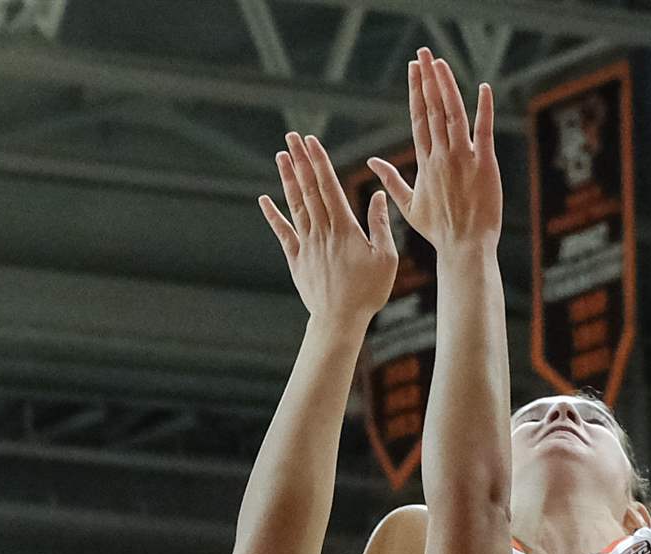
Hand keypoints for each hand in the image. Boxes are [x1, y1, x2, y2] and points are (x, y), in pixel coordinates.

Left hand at [260, 132, 397, 322]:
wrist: (340, 319)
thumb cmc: (369, 292)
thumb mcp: (386, 258)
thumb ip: (380, 225)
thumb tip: (377, 195)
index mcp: (345, 228)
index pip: (329, 186)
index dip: (319, 161)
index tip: (311, 141)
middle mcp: (322, 231)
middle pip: (309, 189)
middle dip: (301, 160)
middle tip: (292, 136)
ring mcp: (307, 245)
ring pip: (295, 205)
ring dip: (288, 179)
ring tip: (281, 156)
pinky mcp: (297, 260)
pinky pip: (283, 233)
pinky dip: (273, 215)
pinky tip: (264, 199)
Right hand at [367, 47, 501, 253]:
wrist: (464, 246)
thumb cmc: (438, 230)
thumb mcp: (409, 205)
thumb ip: (392, 180)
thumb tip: (372, 162)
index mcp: (425, 163)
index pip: (418, 119)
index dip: (416, 91)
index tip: (413, 69)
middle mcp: (441, 156)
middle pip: (433, 109)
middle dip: (427, 79)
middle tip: (424, 53)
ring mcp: (463, 159)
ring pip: (453, 114)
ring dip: (447, 86)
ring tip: (440, 62)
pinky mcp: (485, 165)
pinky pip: (483, 131)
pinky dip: (484, 109)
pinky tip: (483, 88)